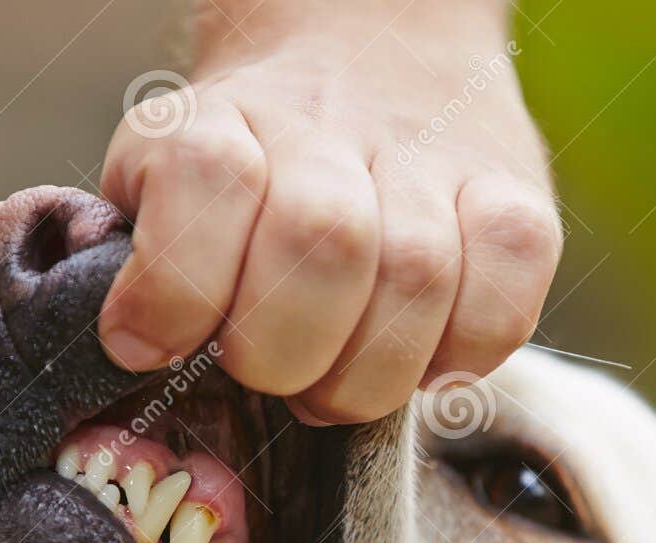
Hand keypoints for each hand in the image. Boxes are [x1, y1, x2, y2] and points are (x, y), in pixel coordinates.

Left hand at [97, 0, 560, 423]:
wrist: (365, 45)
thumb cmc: (247, 166)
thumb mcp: (164, 180)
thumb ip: (143, 256)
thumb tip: (137, 345)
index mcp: (225, 121)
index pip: (206, 183)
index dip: (176, 288)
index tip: (150, 345)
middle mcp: (332, 128)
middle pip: (322, 242)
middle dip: (280, 352)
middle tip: (267, 375)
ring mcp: (435, 161)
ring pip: (416, 279)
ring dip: (365, 374)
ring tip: (334, 384)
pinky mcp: (518, 199)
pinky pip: (503, 306)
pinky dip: (458, 360)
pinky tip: (417, 359)